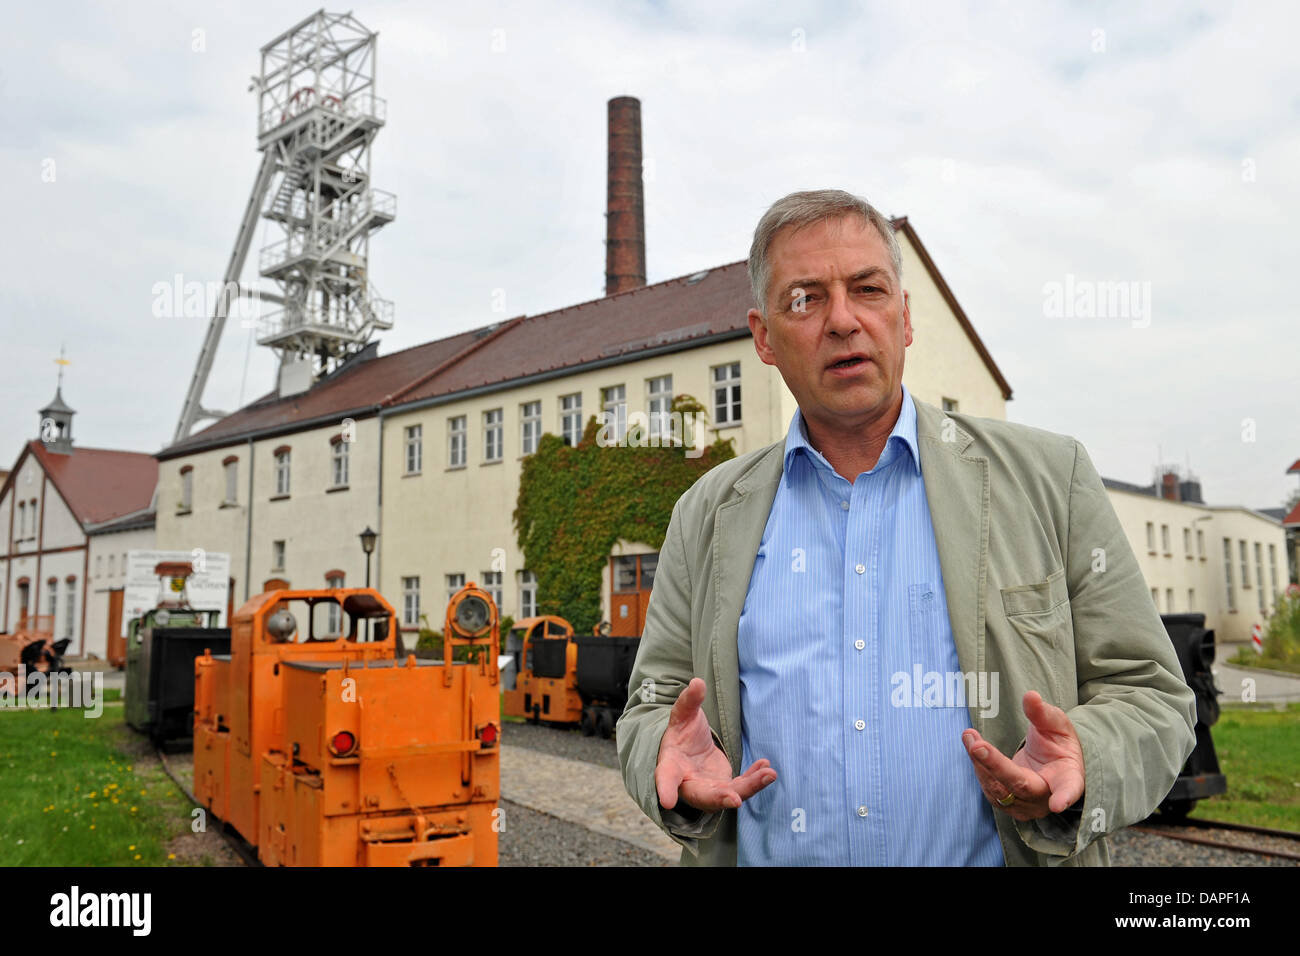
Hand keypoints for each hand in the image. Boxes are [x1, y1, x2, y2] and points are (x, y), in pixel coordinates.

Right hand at [655, 677, 776, 812]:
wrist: (688, 751)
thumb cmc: (681, 734)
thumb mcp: (682, 715)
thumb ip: (688, 701)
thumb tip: (697, 683)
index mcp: (671, 767)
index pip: (666, 778)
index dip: (666, 789)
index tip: (667, 800)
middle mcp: (689, 783)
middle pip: (703, 795)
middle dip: (719, 798)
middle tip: (735, 798)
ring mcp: (709, 789)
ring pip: (729, 794)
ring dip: (749, 787)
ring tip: (769, 774)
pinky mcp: (725, 786)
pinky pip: (742, 787)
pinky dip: (754, 779)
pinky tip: (767, 769)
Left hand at [962, 691, 1084, 821]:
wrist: (1050, 764)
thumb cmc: (1058, 744)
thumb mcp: (1056, 725)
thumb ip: (1043, 713)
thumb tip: (1030, 696)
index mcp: (1068, 778)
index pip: (1068, 789)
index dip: (1064, 797)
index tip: (1058, 804)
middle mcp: (1046, 798)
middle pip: (1020, 786)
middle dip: (996, 766)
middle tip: (977, 746)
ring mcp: (1026, 806)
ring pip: (999, 789)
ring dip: (980, 762)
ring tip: (969, 736)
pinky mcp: (1007, 805)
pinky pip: (989, 788)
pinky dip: (979, 765)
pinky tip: (972, 744)